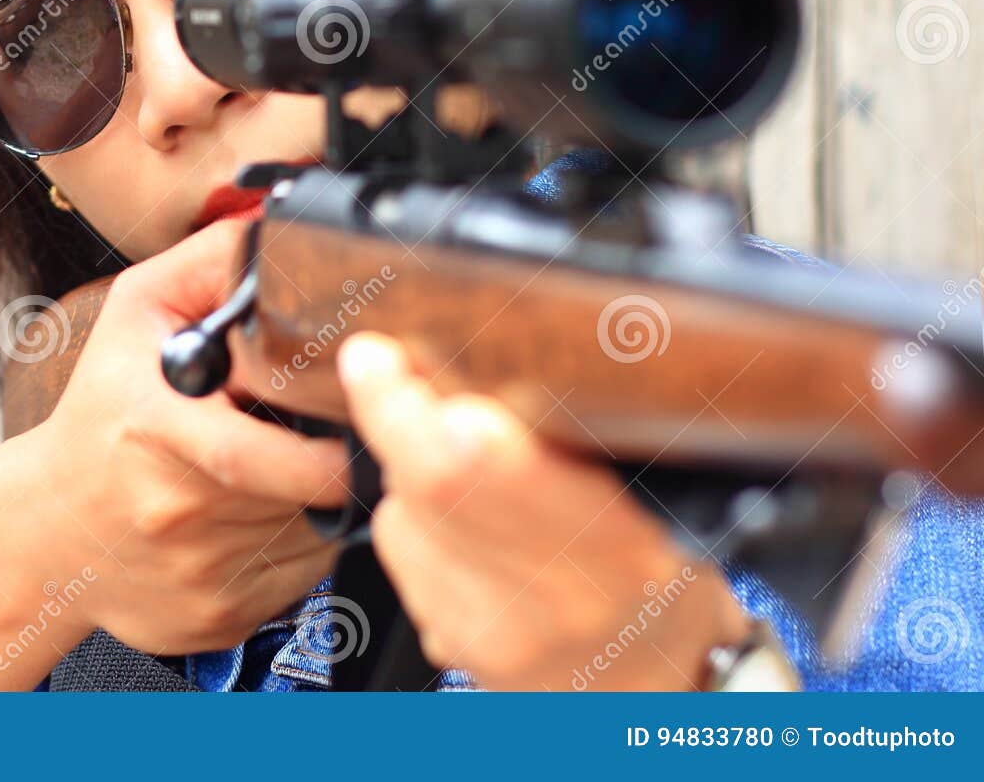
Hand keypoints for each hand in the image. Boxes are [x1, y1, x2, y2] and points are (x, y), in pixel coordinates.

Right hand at [24, 219, 350, 653]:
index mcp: (153, 428)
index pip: (257, 452)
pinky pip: (301, 578)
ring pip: (312, 533)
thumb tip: (277, 224)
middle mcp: (174, 511)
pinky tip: (261, 516)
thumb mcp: (135, 315)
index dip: (321, 445)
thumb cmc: (100, 417)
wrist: (45, 532)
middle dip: (330, 460)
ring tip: (281, 467)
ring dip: (318, 499)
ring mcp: (198, 574)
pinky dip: (300, 546)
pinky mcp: (219, 620)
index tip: (349, 420)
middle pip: (302, 491)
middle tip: (328, 433)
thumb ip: (208, 263)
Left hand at [337, 332, 751, 689]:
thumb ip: (579, 438)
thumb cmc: (671, 585)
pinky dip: (409, 518)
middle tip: (380, 364)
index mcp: (619, 552)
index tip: (380, 354)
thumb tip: (485, 356)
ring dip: (404, 468)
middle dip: (390, 412)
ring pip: (398, 515)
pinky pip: (398, 554)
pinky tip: (457, 518)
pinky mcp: (450, 646)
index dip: (408, 406)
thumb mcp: (664, 502)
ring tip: (459, 458)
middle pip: (423, 487)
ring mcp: (492, 634)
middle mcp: (548, 604)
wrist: (661, 695)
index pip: (471, 468)